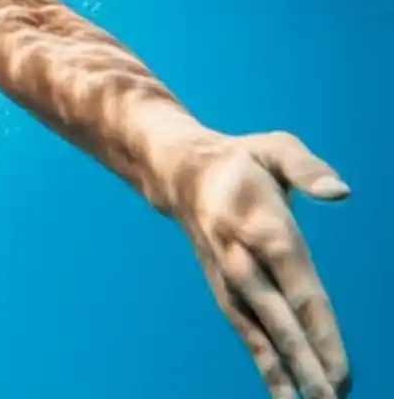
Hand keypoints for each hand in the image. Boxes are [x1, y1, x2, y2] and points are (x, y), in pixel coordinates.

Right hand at [167, 130, 350, 397]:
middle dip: (305, 365)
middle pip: (280, 323)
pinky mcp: (225, 291)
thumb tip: (342, 193)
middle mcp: (244, 263)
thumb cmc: (242, 160)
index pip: (299, 289)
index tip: (341, 372)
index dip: (321, 333)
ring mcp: (230, 281)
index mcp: (265, 229)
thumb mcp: (276, 147)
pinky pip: (248, 333)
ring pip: (260, 335)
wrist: (179, 174)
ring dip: (285, 375)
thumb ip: (308, 168)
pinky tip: (284, 393)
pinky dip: (265, 365)